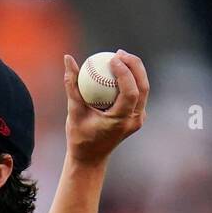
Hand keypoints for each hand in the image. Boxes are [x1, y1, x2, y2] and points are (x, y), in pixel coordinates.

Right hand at [62, 50, 148, 166]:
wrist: (90, 159)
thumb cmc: (79, 137)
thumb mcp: (73, 111)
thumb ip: (71, 84)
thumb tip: (68, 58)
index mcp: (121, 121)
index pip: (130, 92)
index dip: (125, 72)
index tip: (112, 58)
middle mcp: (134, 120)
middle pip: (143, 86)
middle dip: (134, 65)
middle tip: (119, 53)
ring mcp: (138, 119)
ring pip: (143, 89)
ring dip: (135, 70)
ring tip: (119, 57)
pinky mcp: (137, 116)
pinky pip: (137, 94)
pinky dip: (130, 80)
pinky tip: (118, 69)